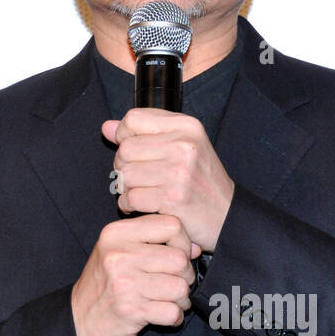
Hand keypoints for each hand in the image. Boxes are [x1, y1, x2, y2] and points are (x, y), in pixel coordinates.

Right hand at [70, 213, 198, 335]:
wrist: (78, 319)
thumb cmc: (105, 283)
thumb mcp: (118, 251)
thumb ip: (154, 242)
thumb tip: (195, 247)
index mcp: (116, 233)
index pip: (171, 225)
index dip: (182, 242)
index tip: (173, 256)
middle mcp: (119, 255)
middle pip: (180, 259)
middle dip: (184, 275)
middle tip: (172, 283)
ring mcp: (124, 283)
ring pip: (180, 287)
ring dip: (181, 299)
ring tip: (166, 300)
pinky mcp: (130, 310)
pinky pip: (173, 312)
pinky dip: (173, 317)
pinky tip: (161, 314)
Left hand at [103, 108, 235, 252]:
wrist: (227, 216)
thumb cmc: (199, 180)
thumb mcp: (181, 146)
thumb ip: (143, 132)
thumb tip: (106, 127)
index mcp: (187, 126)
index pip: (132, 119)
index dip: (125, 136)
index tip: (136, 151)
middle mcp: (184, 145)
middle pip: (125, 149)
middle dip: (124, 166)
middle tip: (139, 178)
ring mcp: (179, 172)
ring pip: (124, 175)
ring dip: (127, 188)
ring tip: (143, 191)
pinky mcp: (173, 199)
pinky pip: (130, 198)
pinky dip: (130, 205)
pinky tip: (144, 206)